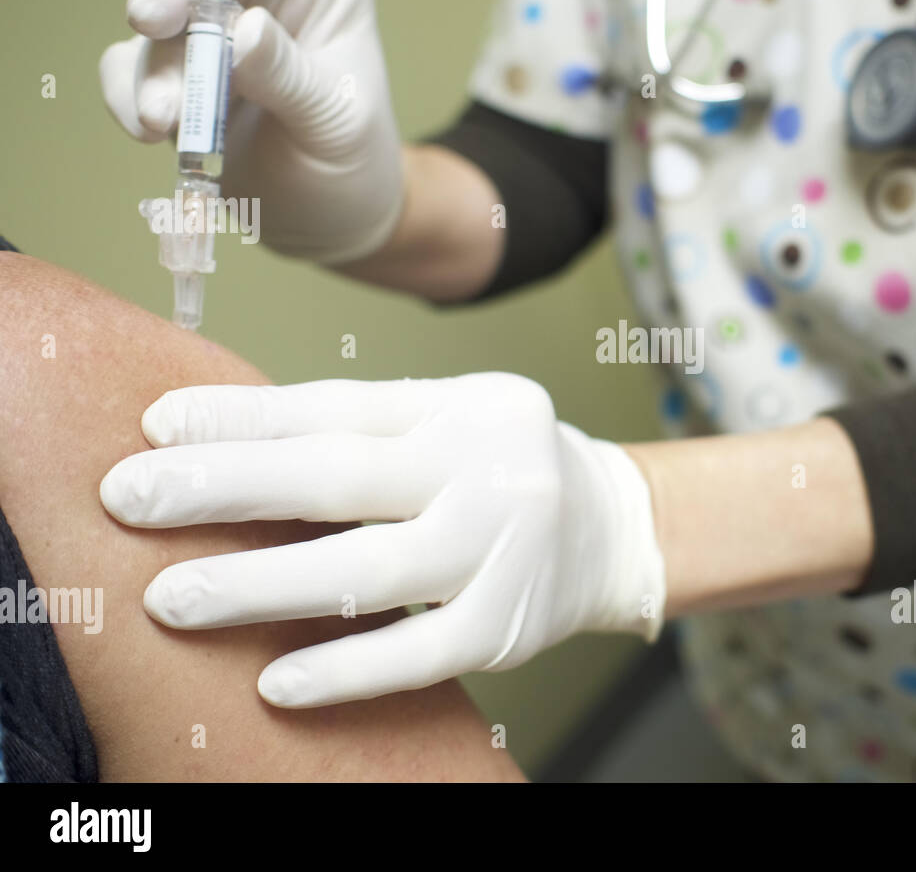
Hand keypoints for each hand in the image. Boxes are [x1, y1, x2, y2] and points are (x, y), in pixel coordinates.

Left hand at [99, 374, 666, 706]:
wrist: (613, 530)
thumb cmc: (503, 469)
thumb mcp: (451, 423)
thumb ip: (363, 431)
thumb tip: (223, 447)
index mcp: (466, 406)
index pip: (339, 406)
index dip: (245, 418)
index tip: (158, 424)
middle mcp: (489, 469)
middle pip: (342, 477)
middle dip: (226, 486)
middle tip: (130, 497)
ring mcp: (504, 550)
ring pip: (371, 570)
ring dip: (261, 585)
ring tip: (172, 598)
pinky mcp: (508, 628)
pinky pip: (417, 652)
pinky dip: (343, 668)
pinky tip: (272, 681)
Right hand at [100, 0, 403, 263]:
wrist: (328, 225)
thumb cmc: (351, 164)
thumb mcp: (335, 122)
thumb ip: (290, 76)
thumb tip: (244, 31)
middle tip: (149, 24)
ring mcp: (210, 35)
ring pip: (158, 20)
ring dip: (152, 67)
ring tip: (162, 120)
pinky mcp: (174, 77)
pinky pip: (131, 67)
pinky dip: (127, 94)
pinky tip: (146, 129)